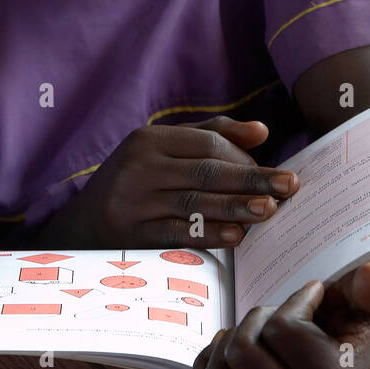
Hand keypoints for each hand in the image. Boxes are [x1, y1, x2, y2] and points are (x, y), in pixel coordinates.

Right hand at [33, 117, 298, 248]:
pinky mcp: (130, 233)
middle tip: (289, 188)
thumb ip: (212, 136)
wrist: (80, 225)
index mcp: (149, 139)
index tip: (280, 174)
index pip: (208, 145)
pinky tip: (236, 236)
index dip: (247, 158)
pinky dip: (209, 234)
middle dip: (252, 180)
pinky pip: (177, 233)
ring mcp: (132, 200)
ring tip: (269, 211)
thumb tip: (263, 131)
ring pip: (194, 202)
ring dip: (236, 207)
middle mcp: (138, 166)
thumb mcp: (163, 151)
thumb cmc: (135, 182)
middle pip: (206, 171)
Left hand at [193, 261, 369, 368]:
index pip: (284, 328)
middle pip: (244, 349)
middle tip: (281, 316)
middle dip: (258, 319)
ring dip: (232, 340)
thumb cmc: (348, 342)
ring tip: (257, 334)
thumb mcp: (368, 320)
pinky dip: (213, 358)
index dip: (297, 300)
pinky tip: (233, 348)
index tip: (314, 295)